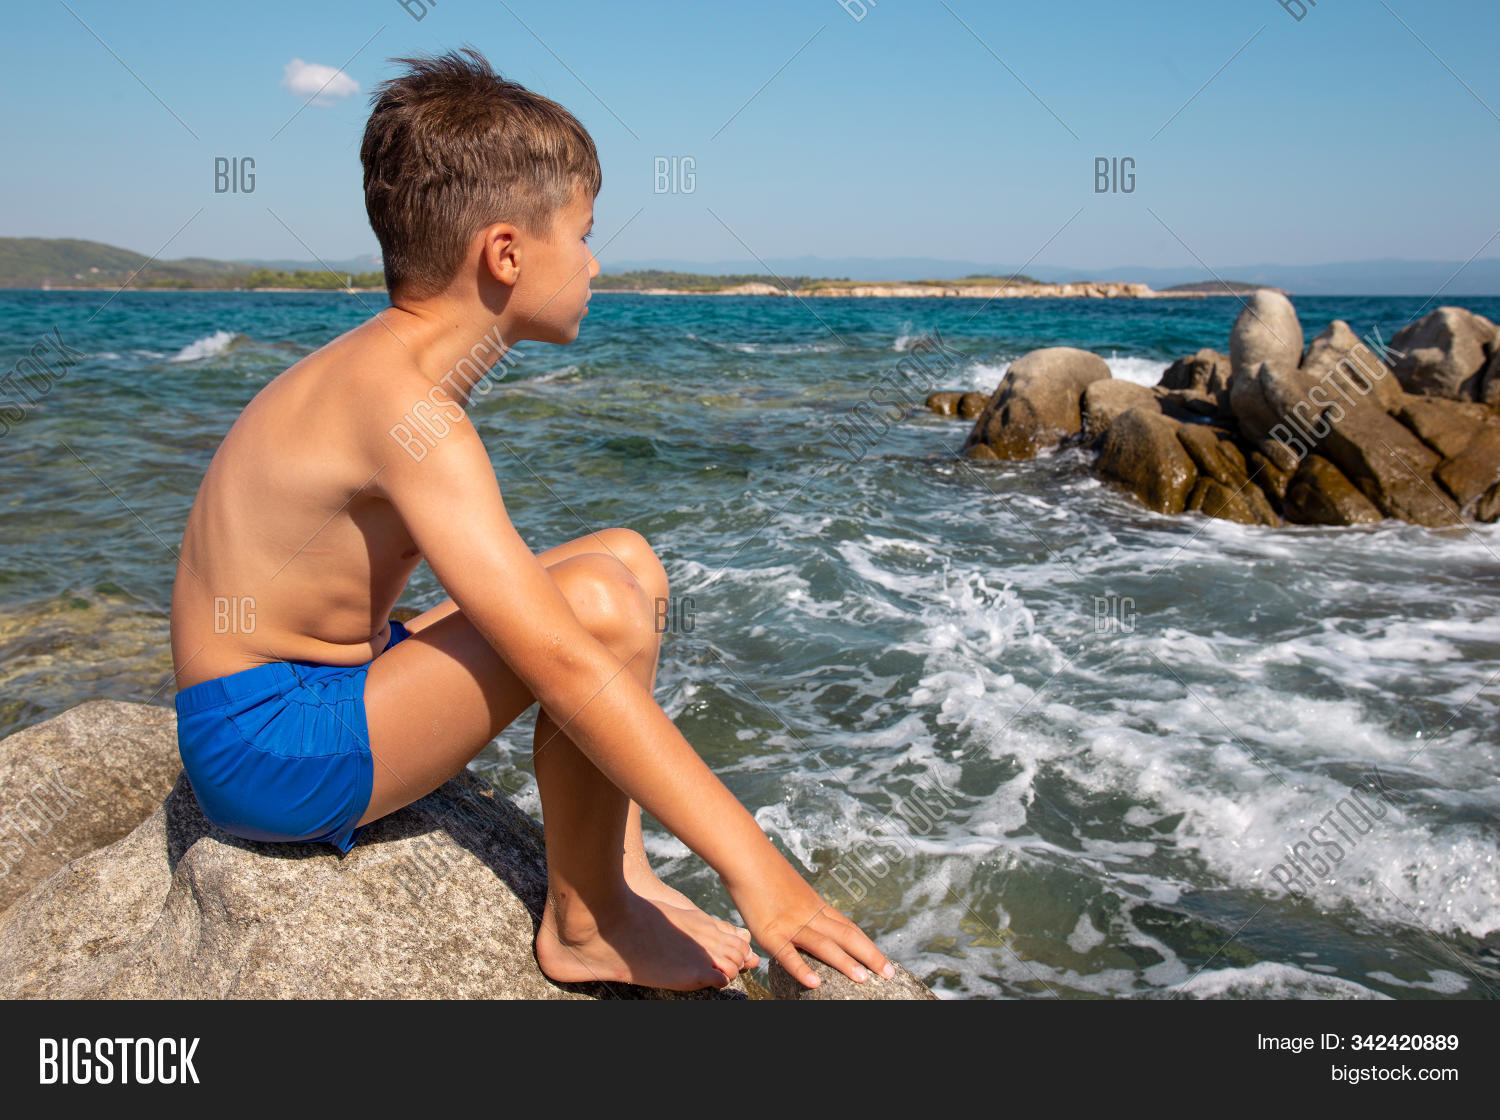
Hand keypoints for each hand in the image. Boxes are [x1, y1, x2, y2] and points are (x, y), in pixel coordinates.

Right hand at [728, 860, 893, 988]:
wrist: (746, 855)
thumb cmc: (763, 870)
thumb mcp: (790, 889)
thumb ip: (800, 907)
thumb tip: (806, 922)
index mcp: (815, 906)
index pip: (849, 929)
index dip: (868, 946)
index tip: (884, 962)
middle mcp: (809, 915)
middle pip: (846, 936)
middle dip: (870, 956)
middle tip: (889, 974)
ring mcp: (790, 924)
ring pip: (824, 945)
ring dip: (845, 963)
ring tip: (864, 980)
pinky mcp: (769, 932)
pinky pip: (788, 954)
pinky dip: (802, 969)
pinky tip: (815, 983)